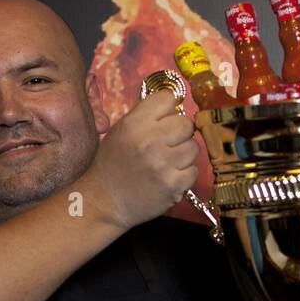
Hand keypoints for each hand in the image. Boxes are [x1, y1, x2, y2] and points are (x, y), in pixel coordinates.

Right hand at [79, 90, 200, 229]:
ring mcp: (162, 164)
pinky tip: (170, 177)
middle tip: (169, 144)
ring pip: (193, 147)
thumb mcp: (120, 132)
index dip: (169, 109)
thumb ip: (144, 115)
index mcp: (134, 124)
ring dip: (184, 155)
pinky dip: (185, 175)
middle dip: (180, 133)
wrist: (105, 201)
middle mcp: (149, 141)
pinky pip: (194, 171)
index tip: (165, 120)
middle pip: (186, 124)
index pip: (167, 98)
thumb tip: (172, 100)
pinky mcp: (172, 185)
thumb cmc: (113, 165)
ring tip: (168, 162)